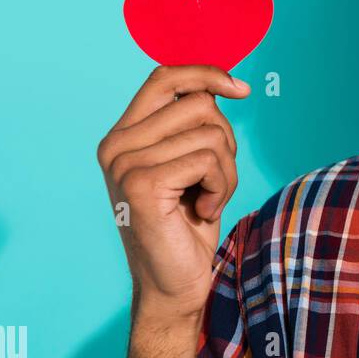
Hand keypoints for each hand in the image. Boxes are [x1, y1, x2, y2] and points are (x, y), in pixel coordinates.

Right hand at [97, 65, 249, 323]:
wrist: (174, 285)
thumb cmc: (188, 224)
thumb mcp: (192, 163)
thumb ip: (195, 124)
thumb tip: (227, 82)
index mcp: (124, 134)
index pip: (164, 75)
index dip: (207, 73)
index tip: (242, 89)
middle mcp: (115, 144)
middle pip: (199, 103)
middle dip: (226, 141)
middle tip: (214, 180)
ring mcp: (124, 164)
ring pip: (211, 134)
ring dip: (226, 172)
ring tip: (206, 200)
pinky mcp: (140, 184)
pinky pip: (208, 160)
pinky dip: (221, 187)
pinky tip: (201, 212)